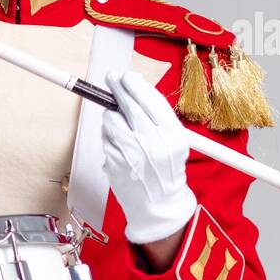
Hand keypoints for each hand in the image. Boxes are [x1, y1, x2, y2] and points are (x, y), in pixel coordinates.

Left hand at [101, 69, 197, 245]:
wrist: (158, 203)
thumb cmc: (165, 168)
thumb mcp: (173, 140)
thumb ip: (156, 116)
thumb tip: (134, 85)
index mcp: (173, 135)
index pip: (151, 100)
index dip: (135, 84)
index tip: (126, 75)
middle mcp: (153, 142)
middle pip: (128, 105)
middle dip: (117, 88)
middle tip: (111, 78)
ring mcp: (132, 153)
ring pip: (111, 119)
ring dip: (112, 117)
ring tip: (122, 127)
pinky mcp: (115, 161)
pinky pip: (105, 138)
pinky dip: (109, 136)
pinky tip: (119, 145)